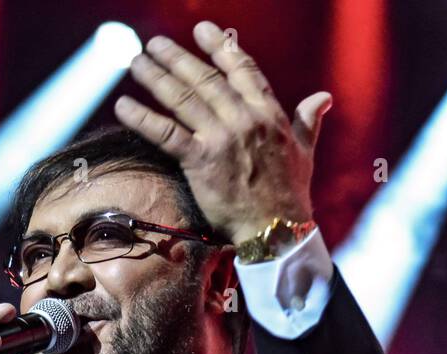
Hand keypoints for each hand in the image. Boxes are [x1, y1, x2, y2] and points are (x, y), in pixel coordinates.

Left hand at [114, 20, 330, 245]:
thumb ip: (308, 120)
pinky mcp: (200, 162)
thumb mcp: (305, 151)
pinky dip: (143, 118)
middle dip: (177, 58)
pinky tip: (123, 105)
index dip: (220, 46)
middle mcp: (244, 120)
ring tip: (136, 63)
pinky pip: (166, 134)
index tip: (201, 29)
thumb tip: (323, 97)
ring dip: (156, 78)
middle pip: (205, 79)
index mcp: (269, 114)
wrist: (276, 231)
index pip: (242, 70)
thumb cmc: (291, 194)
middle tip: (153, 44)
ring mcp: (221, 139)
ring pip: (183, 99)